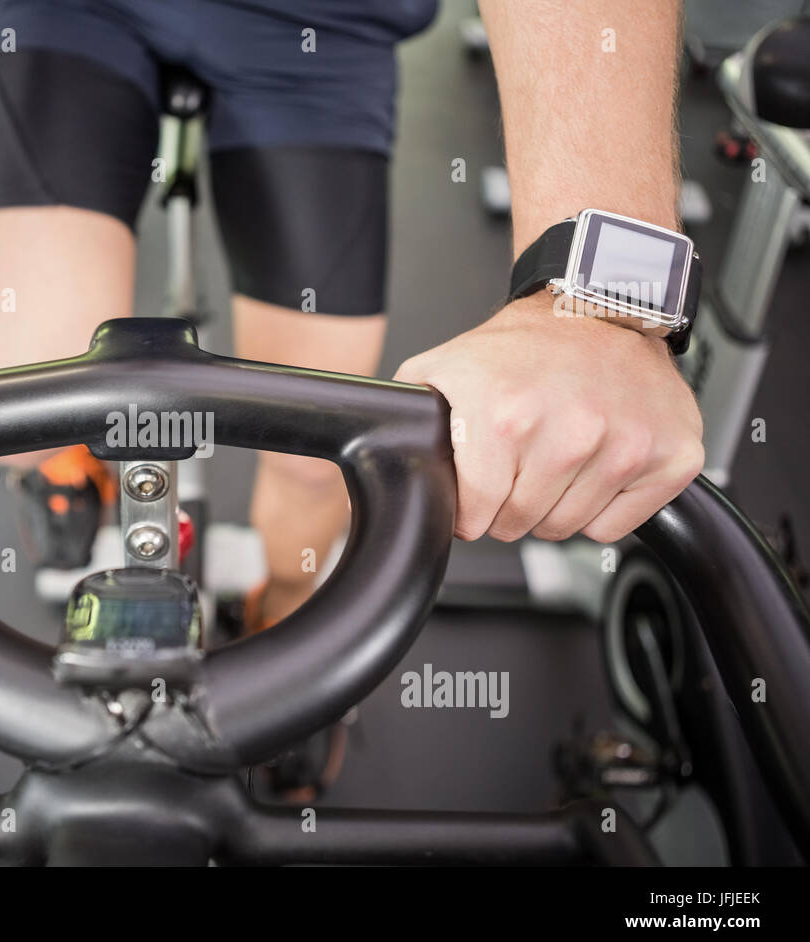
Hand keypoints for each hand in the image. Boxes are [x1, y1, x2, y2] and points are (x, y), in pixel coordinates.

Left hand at [394, 295, 703, 542]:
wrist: (598, 305)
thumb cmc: (523, 345)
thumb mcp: (444, 368)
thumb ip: (409, 420)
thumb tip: (377, 466)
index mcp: (506, 417)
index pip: (477, 513)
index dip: (469, 511)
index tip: (475, 498)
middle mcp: (570, 434)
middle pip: (521, 524)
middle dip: (510, 507)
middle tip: (517, 469)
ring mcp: (627, 446)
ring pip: (568, 528)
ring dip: (554, 507)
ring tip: (554, 460)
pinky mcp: (672, 455)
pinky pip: (616, 525)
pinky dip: (602, 507)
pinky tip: (593, 465)